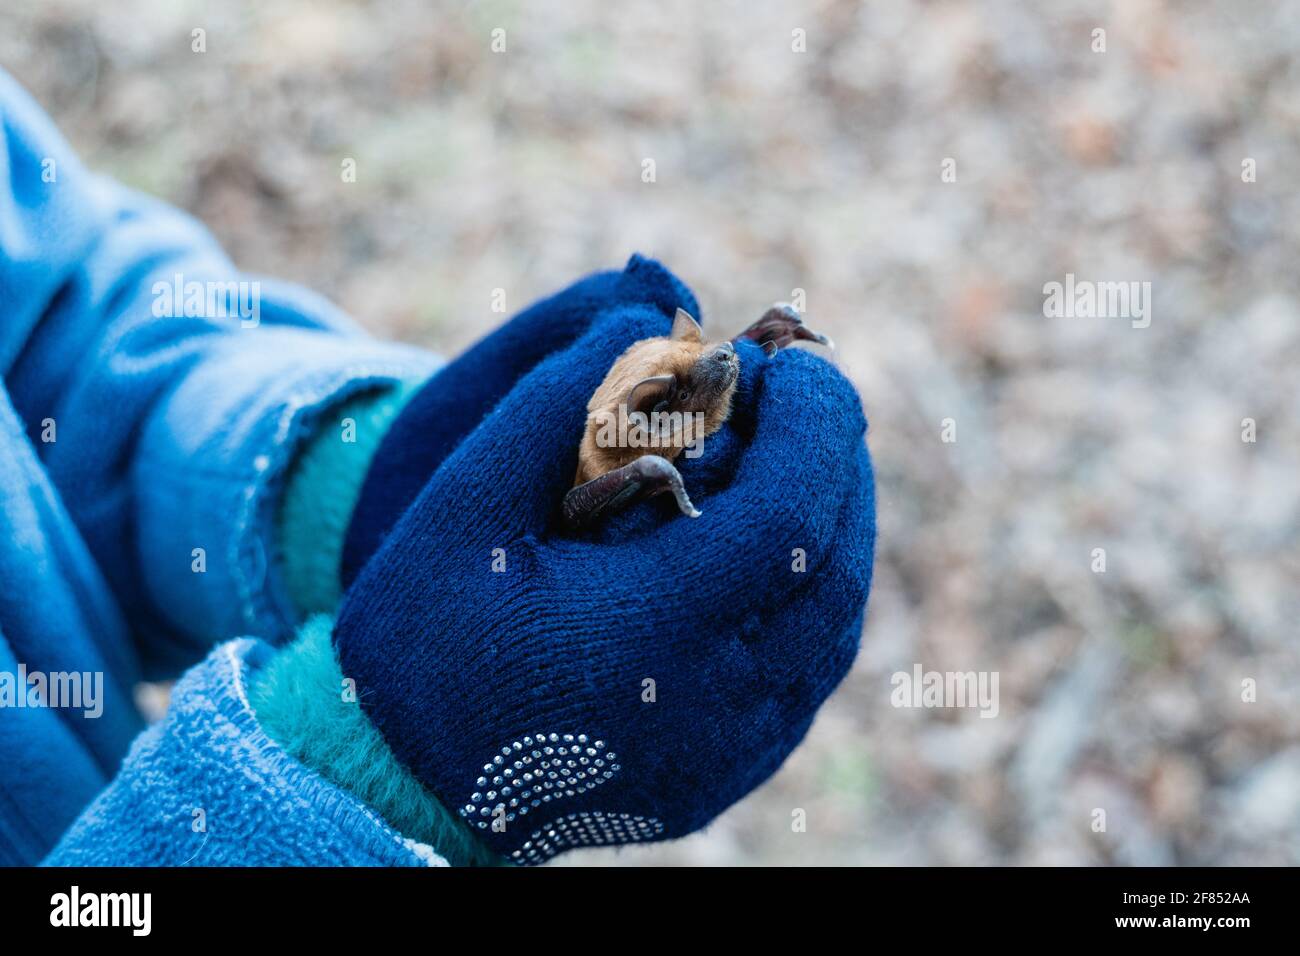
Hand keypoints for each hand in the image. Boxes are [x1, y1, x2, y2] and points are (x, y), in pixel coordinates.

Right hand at [333, 299, 874, 864]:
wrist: (402, 782)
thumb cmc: (419, 637)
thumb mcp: (459, 502)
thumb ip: (553, 399)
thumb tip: (648, 316)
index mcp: (651, 631)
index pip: (790, 512)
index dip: (814, 425)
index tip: (794, 366)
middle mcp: (711, 706)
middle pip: (833, 569)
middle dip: (837, 467)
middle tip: (808, 403)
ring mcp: (725, 754)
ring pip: (834, 630)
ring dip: (835, 532)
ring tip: (804, 463)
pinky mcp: (722, 777)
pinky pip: (805, 681)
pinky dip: (813, 602)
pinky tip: (779, 554)